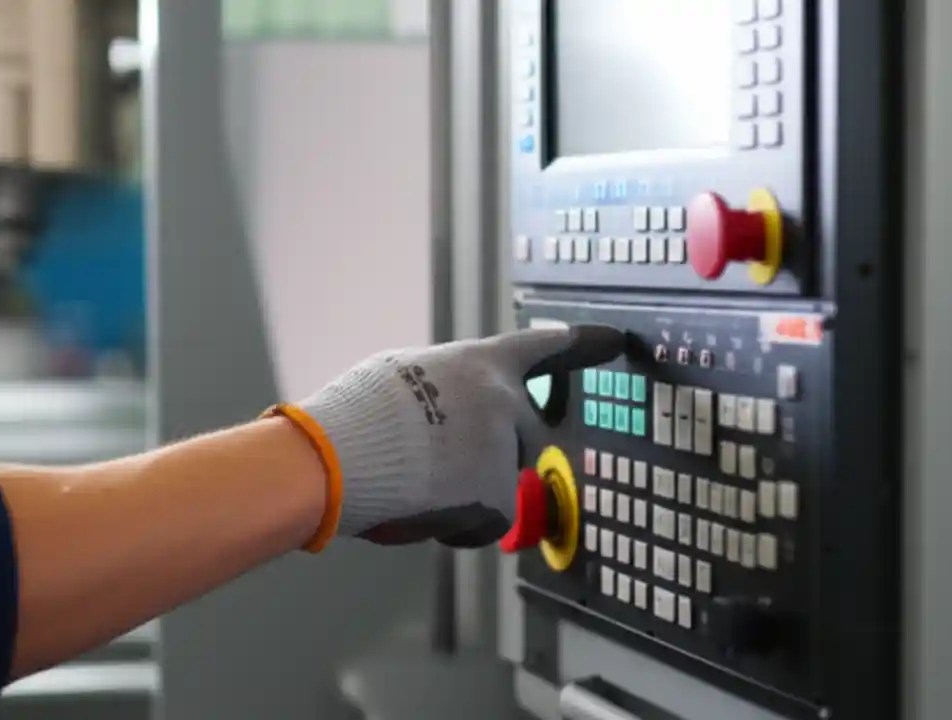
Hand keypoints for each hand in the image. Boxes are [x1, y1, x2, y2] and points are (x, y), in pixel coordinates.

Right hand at [291, 325, 624, 546]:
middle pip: (528, 434)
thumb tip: (447, 416)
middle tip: (448, 465)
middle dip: (495, 455)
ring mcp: (504, 449)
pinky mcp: (497, 496)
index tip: (615, 341)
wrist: (337, 458)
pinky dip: (456, 526)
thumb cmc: (356, 415)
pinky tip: (420, 510)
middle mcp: (503, 400)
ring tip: (413, 484)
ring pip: (499, 482)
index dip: (580, 345)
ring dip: (465, 491)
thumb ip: (443, 388)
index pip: (541, 348)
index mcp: (479, 362)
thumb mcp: (403, 375)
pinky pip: (485, 522)